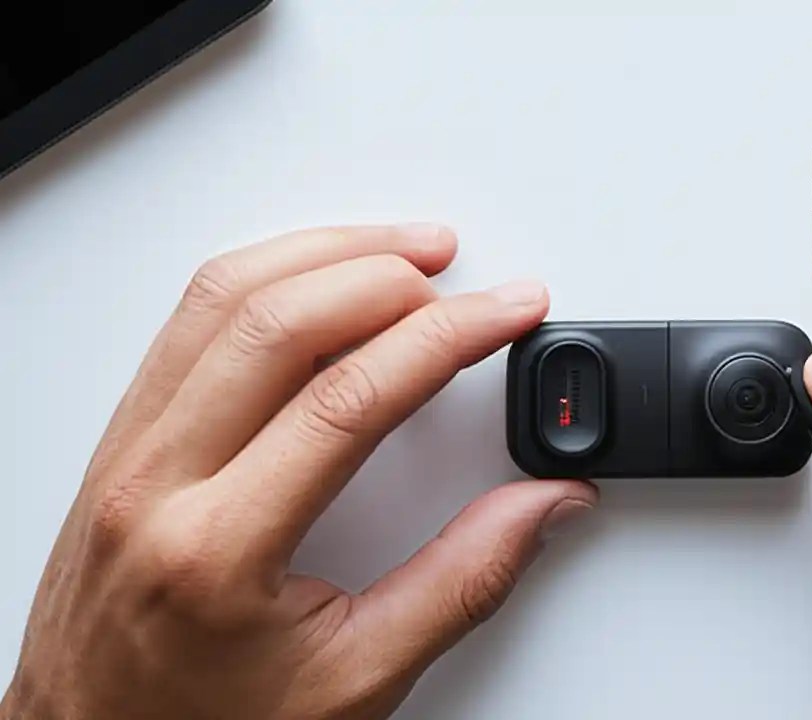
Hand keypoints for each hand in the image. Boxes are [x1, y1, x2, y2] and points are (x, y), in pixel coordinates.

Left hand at [0, 225, 596, 719]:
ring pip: (219, 300)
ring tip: (399, 252)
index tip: (506, 313)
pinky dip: (263, 279)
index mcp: (217, 550)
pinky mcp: (120, 447)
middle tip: (465, 280)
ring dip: (321, 254)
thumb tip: (543, 508)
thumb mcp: (355, 682)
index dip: (448, 337)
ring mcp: (126, 457)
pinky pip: (186, 326)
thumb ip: (462, 584)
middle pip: (276, 321)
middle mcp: (153, 485)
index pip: (349, 398)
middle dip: (387, 274)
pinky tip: (313, 278)